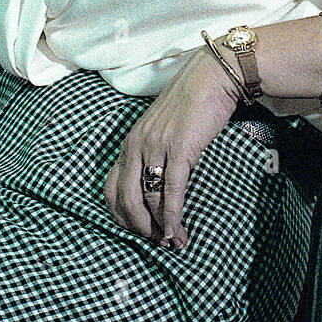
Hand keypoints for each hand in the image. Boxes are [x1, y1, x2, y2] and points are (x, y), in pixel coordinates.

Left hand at [104, 45, 239, 250]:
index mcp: (130, 142)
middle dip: (139, 227)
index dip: (122, 215)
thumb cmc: (190, 104)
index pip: (111, 188)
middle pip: (125, 199)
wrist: (210, 77)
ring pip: (148, 199)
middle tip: (156, 241)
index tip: (138, 231)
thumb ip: (154, 152)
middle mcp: (136, 145)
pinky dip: (171, 216)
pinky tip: (176, 231)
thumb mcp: (162, 129)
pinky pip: (170, 191)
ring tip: (173, 243)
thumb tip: (157, 184)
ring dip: (160, 227)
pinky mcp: (179, 150)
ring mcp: (155, 147)